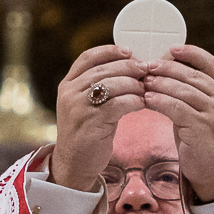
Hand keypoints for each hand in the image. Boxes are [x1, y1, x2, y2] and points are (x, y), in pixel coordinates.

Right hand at [49, 44, 144, 191]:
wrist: (74, 163)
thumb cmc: (87, 131)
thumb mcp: (87, 104)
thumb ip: (100, 85)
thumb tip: (131, 65)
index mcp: (67, 84)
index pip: (88, 57)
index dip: (110, 51)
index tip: (129, 51)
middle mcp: (70, 93)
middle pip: (104, 69)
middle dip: (129, 67)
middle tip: (146, 69)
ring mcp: (78, 107)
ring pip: (112, 84)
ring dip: (134, 84)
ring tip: (145, 89)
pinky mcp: (91, 122)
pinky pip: (118, 104)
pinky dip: (134, 101)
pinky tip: (142, 104)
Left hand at [139, 44, 213, 201]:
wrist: (212, 170)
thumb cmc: (199, 137)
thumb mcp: (199, 110)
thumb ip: (188, 91)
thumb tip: (161, 69)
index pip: (211, 63)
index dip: (192, 53)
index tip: (172, 48)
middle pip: (193, 75)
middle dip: (168, 68)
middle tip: (148, 66)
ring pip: (185, 91)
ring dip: (161, 84)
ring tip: (144, 82)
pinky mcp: (203, 129)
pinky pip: (178, 109)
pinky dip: (161, 102)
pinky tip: (148, 100)